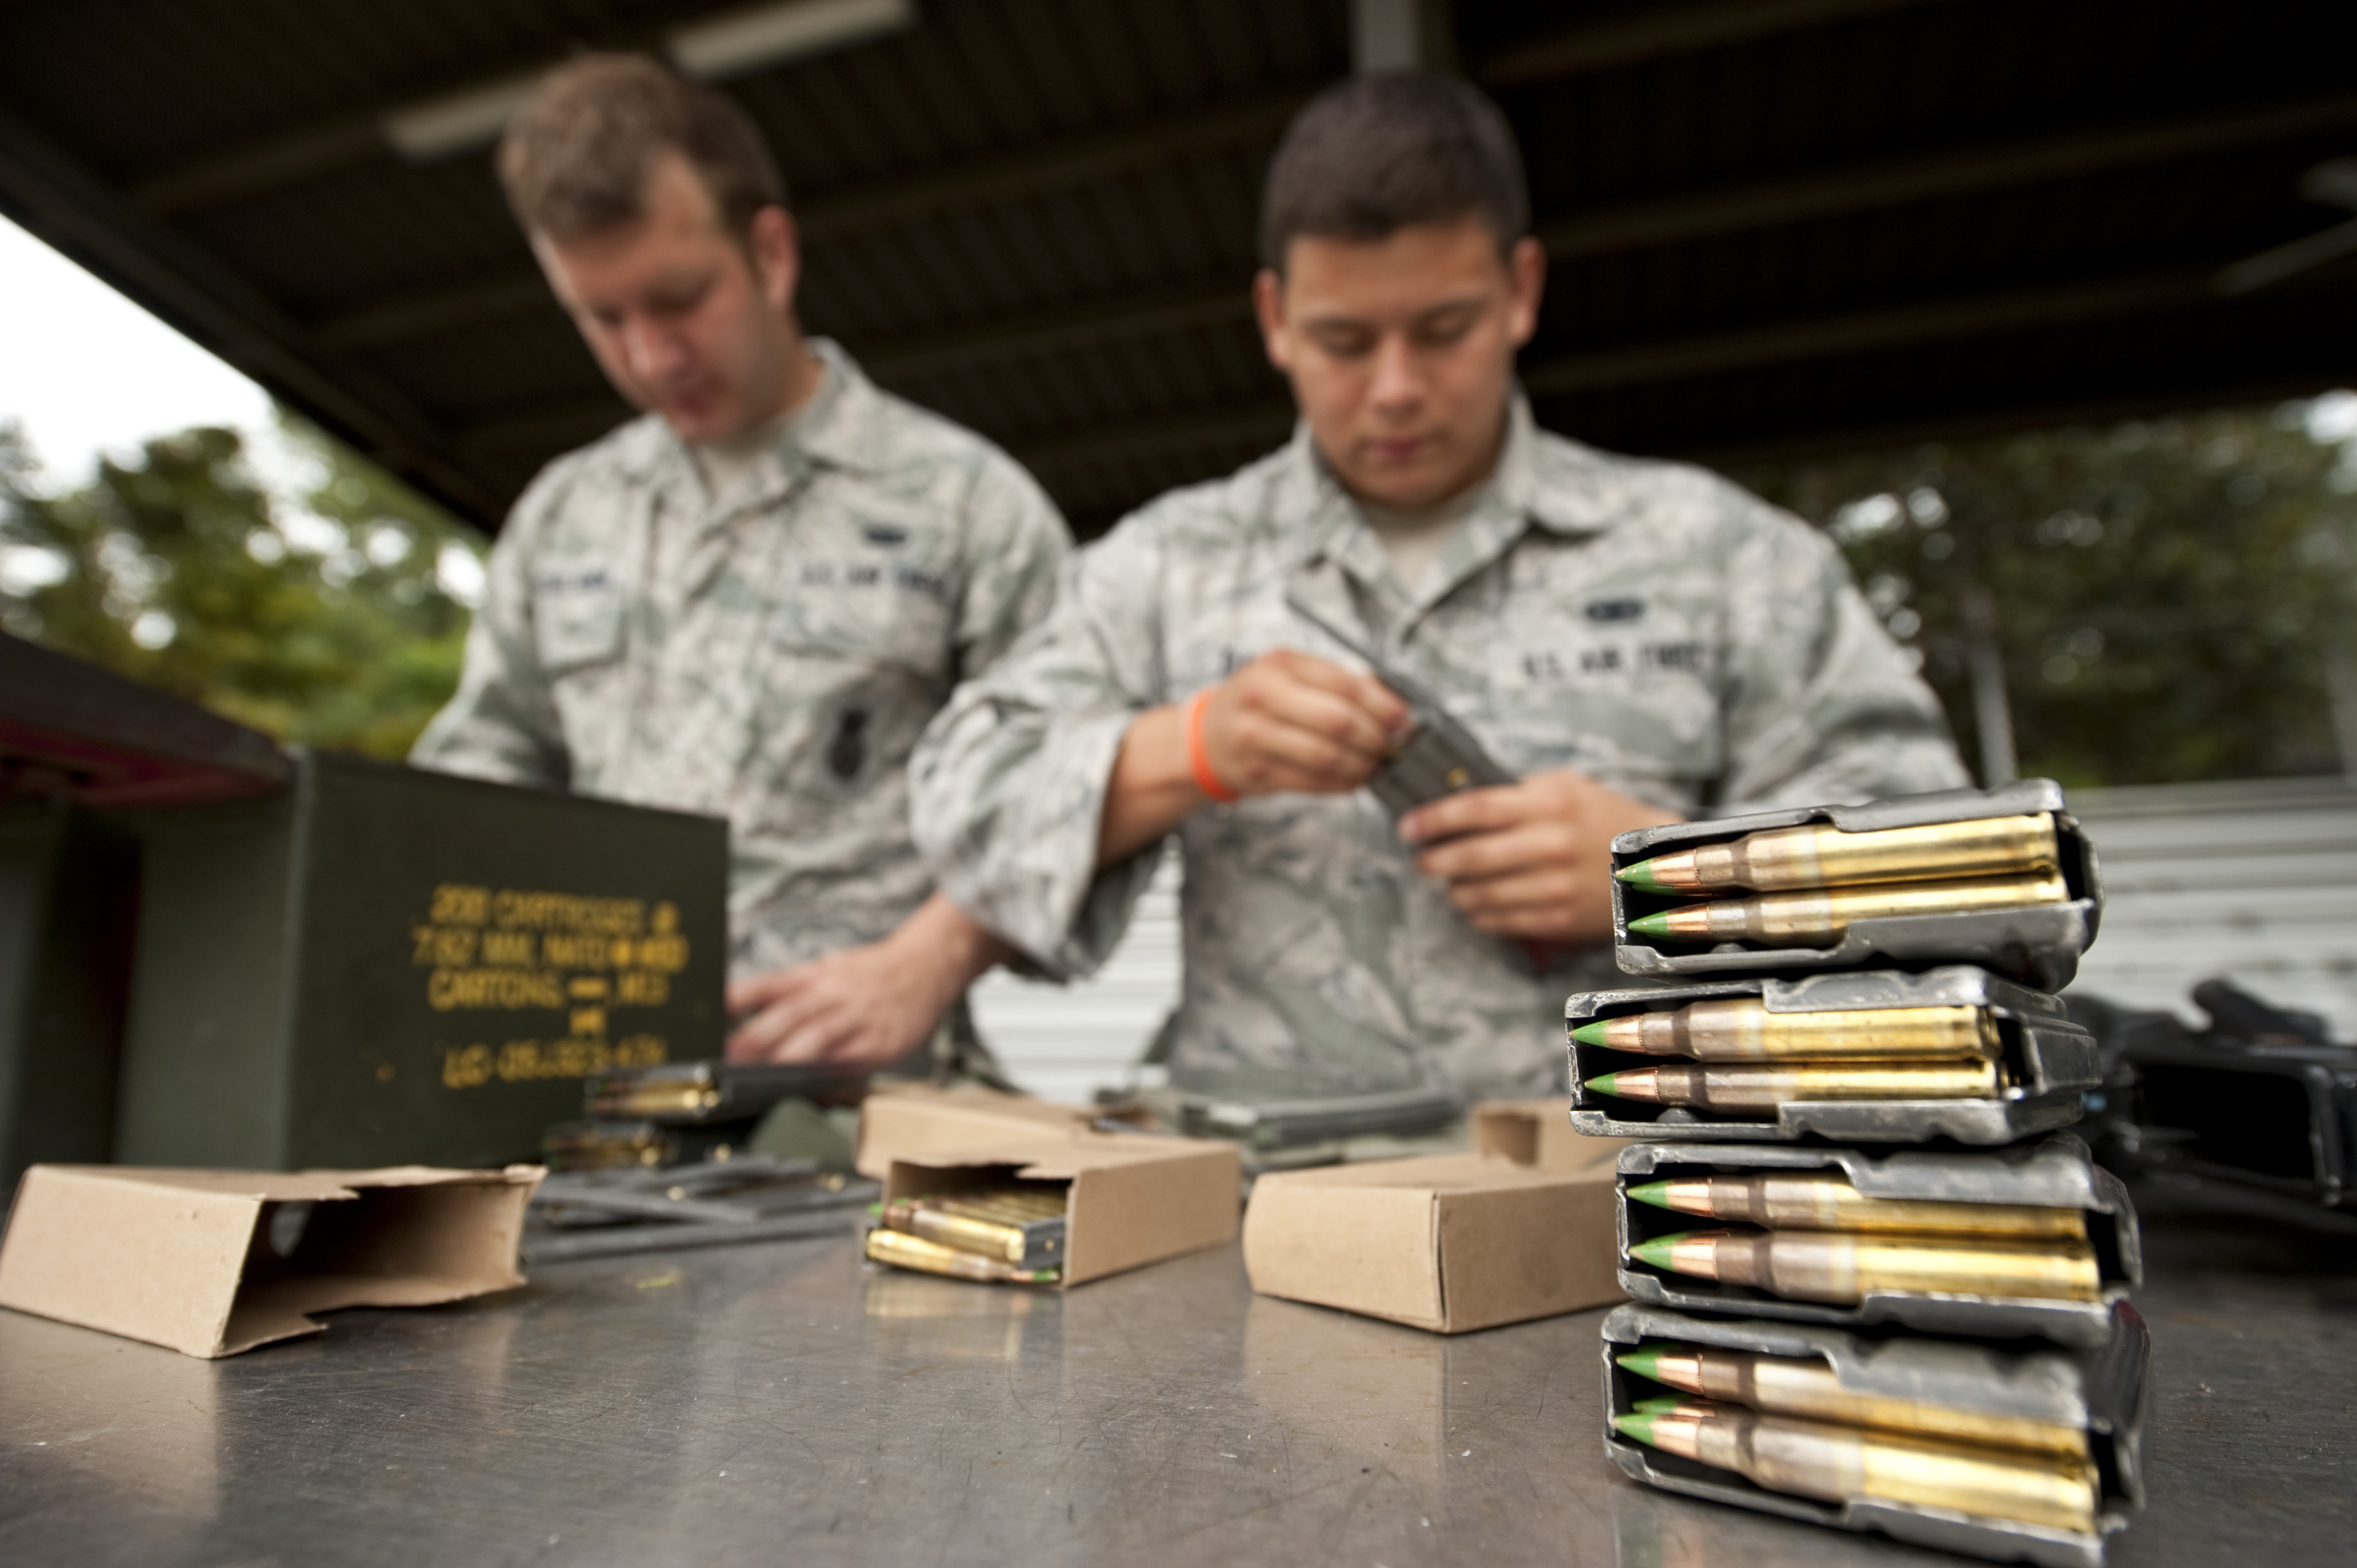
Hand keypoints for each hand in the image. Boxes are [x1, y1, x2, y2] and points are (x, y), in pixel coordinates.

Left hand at [723, 894, 1006, 1070]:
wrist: (927, 963)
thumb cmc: (869, 973)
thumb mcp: (825, 970)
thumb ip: (787, 993)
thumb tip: (739, 1012)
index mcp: (811, 977)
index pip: (763, 986)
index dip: (733, 1001)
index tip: (707, 1017)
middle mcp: (829, 994)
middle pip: (784, 1015)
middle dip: (754, 1039)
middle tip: (727, 1059)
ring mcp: (855, 1019)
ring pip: (814, 1038)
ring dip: (784, 1059)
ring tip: (759, 1079)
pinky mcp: (879, 1042)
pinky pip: (850, 1062)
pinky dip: (828, 1077)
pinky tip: (810, 1091)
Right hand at [1197, 648, 1409, 798]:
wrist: (1208, 734)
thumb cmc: (1258, 702)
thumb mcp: (1290, 674)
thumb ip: (1335, 683)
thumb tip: (1390, 706)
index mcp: (1279, 665)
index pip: (1345, 685)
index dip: (1383, 706)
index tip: (1402, 721)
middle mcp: (1263, 697)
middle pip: (1338, 723)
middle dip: (1375, 739)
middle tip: (1390, 746)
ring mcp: (1255, 736)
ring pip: (1327, 757)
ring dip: (1361, 766)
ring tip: (1374, 764)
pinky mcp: (1256, 771)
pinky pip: (1313, 782)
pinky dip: (1342, 784)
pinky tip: (1352, 779)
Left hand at [1399, 769, 1683, 943]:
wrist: (1653, 861)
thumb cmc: (1601, 818)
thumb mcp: (1566, 787)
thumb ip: (1517, 792)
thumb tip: (1460, 797)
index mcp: (1549, 803)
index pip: (1474, 808)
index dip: (1433, 819)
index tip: (1409, 827)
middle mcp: (1550, 844)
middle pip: (1470, 857)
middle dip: (1434, 860)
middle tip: (1422, 861)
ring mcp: (1555, 886)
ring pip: (1480, 895)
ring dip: (1455, 891)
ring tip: (1450, 884)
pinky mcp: (1560, 919)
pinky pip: (1502, 921)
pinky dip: (1480, 914)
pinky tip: (1476, 905)